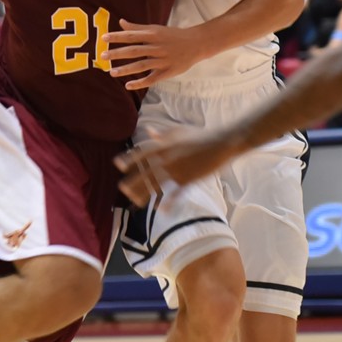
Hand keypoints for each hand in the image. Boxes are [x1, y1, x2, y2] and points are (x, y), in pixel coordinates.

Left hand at [102, 20, 208, 89]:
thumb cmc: (173, 35)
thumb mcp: (156, 29)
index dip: (117, 37)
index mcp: (153, 34)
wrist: (197, 43)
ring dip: (126, 69)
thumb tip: (121, 22)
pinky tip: (128, 85)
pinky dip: (140, 82)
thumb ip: (137, 27)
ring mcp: (163, 60)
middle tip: (103, 57)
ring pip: (142, 65)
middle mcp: (157, 47)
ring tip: (112, 72)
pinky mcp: (168, 72)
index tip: (103, 38)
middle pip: (135, 51)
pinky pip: (152, 79)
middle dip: (118, 53)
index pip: (132, 35)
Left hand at [115, 128, 247, 206]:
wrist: (223, 142)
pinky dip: (169, 202)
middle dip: (133, 180)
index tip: (118, 164)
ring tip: (135, 202)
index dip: (130, 159)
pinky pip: (176, 193)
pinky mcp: (190, 179)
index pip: (143, 153)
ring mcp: (179, 169)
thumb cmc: (201, 136)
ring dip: (145, 193)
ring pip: (157, 184)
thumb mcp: (179, 131)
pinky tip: (162, 210)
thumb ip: (163, 134)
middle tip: (122, 188)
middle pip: (146, 171)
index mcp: (165, 145)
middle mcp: (168, 158)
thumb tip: (149, 132)